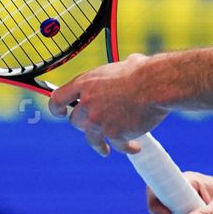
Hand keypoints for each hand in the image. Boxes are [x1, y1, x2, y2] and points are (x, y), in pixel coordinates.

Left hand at [48, 54, 167, 156]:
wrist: (156, 86)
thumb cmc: (145, 72)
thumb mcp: (124, 64)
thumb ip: (118, 72)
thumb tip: (129, 64)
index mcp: (86, 82)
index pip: (58, 98)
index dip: (57, 107)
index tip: (61, 112)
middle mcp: (87, 102)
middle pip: (75, 121)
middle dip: (85, 124)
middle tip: (97, 125)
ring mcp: (98, 120)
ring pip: (91, 138)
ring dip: (100, 144)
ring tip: (107, 149)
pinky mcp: (113, 134)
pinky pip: (116, 146)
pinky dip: (126, 147)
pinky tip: (134, 147)